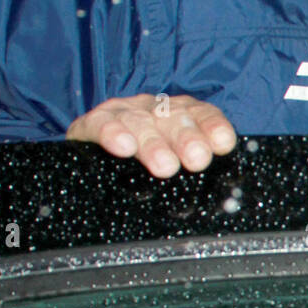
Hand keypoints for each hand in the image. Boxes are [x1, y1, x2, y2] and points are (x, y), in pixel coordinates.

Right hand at [66, 93, 236, 177]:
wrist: (84, 170)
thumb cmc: (139, 173)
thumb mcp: (172, 167)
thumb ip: (191, 170)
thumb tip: (220, 197)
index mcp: (177, 116)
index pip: (200, 113)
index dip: (211, 125)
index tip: (222, 143)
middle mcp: (152, 110)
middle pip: (173, 117)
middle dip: (187, 137)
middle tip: (197, 159)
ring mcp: (122, 113)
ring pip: (140, 122)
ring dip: (154, 143)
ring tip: (165, 166)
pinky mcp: (90, 123)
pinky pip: (101, 124)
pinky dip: (113, 133)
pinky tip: (124, 147)